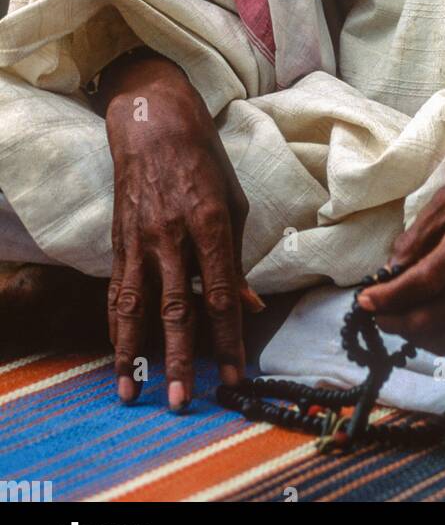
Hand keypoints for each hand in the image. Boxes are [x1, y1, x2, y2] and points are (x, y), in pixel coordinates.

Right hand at [102, 53, 258, 409]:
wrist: (154, 124)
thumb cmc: (204, 160)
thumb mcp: (234, 202)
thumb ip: (238, 258)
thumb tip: (248, 306)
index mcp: (211, 222)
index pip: (221, 292)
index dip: (228, 337)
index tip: (233, 373)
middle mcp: (173, 234)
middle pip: (178, 308)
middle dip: (181, 359)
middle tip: (182, 400)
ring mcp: (141, 238)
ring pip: (138, 306)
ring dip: (136, 353)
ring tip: (134, 393)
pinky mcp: (121, 239)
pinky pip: (118, 290)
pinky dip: (116, 326)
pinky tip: (118, 355)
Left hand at [357, 154, 444, 354]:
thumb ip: (423, 228)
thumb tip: (393, 267)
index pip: (426, 280)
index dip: (390, 297)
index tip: (364, 299)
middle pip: (435, 318)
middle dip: (395, 322)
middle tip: (375, 314)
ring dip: (415, 335)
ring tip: (396, 318)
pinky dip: (442, 338)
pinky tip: (427, 322)